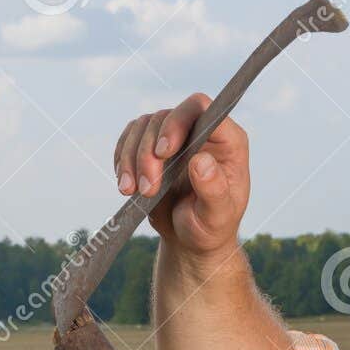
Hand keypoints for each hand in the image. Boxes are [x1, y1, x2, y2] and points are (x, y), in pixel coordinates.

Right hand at [113, 93, 249, 255]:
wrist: (191, 240)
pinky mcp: (152, 145)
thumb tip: (201, 162)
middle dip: (149, 151)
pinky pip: (130, 137)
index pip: (203, 109)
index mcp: (227, 142)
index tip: (163, 152)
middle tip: (147, 188)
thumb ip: (214, 191)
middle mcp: (201, 131)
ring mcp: (175, 136)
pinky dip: (122, 158)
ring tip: (132, 191)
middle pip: (167, 117)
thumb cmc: (211, 228)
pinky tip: (125, 183)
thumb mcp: (217, 217)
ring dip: (132, 158)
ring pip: (144, 126)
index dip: (179, 122)